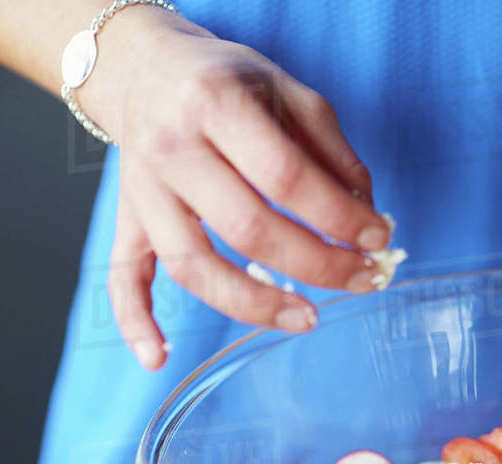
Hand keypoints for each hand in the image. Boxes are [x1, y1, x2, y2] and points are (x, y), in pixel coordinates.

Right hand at [80, 10, 388, 367]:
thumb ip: (331, 151)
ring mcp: (143, 191)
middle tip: (362, 279)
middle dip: (316, 264)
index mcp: (216, 104)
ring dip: (253, 304)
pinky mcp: (125, 219)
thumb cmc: (223, 82)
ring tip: (307, 319)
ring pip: (193, 265)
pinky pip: (122, 278)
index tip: (378, 238)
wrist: (142, 67)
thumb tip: (367, 213)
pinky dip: (135, 321)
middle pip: (247, 227)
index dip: (339, 216)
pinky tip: (159, 358)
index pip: (286, 176)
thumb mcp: (287, 91)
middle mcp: (172, 148)